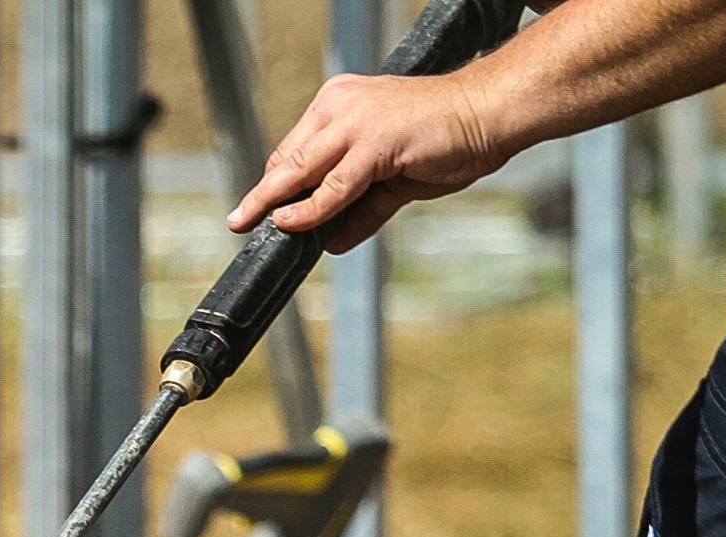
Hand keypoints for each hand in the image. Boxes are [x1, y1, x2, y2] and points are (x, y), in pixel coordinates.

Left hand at [229, 68, 508, 252]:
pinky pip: (332, 185)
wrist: (490, 114)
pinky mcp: (374, 142)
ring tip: (246, 225)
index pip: (295, 151)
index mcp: (340, 105)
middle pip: (288, 160)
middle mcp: (341, 106)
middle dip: (262, 196)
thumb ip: (359, 209)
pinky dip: (310, 209)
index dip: (276, 186)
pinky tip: (289, 223)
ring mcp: (355, 121)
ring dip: (270, 203)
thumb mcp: (392, 180)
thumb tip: (332, 242)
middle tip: (236, 222)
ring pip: (301, 170)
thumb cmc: (446, 139)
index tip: (256, 211)